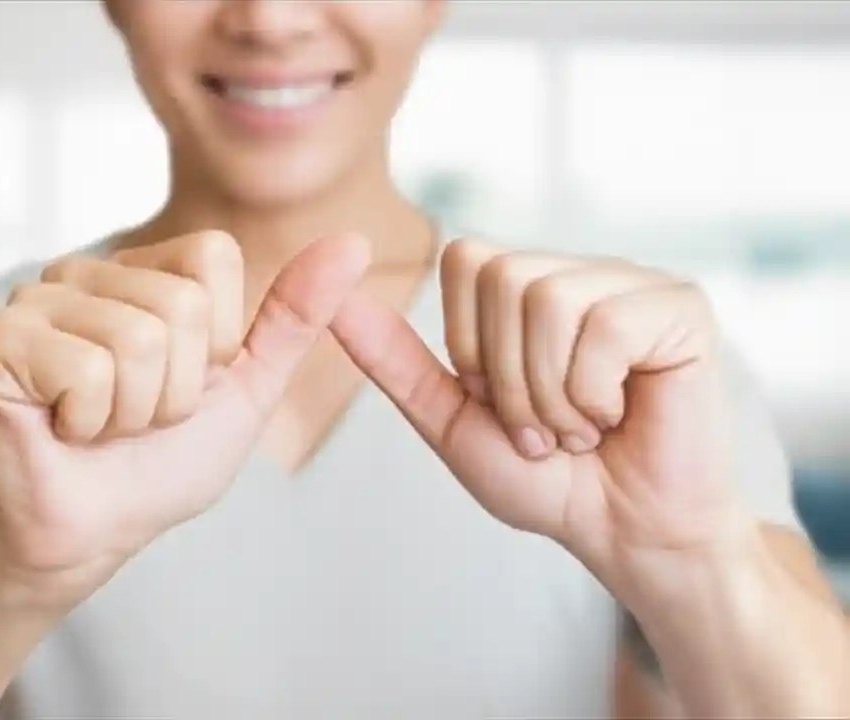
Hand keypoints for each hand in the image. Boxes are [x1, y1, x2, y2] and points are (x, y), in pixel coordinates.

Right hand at [0, 231, 369, 608]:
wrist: (95, 533)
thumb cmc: (161, 464)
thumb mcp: (246, 390)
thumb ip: (294, 317)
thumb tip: (352, 242)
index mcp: (145, 272)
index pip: (213, 257)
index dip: (218, 343)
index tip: (184, 384)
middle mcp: (87, 271)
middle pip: (181, 304)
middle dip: (176, 390)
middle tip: (135, 418)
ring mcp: (37, 300)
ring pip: (138, 338)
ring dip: (134, 412)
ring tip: (99, 426)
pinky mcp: (1, 340)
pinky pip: (87, 369)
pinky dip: (91, 421)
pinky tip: (64, 430)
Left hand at [331, 239, 750, 600]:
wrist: (623, 534)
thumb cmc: (545, 480)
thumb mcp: (452, 420)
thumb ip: (394, 359)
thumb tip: (334, 296)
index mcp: (528, 286)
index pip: (464, 258)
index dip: (468, 341)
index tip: (497, 399)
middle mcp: (580, 271)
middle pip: (503, 276)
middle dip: (508, 377)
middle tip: (543, 427)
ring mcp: (635, 283)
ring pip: (550, 299)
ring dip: (551, 393)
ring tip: (579, 427)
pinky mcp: (683, 309)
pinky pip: (608, 326)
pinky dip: (595, 394)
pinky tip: (618, 417)